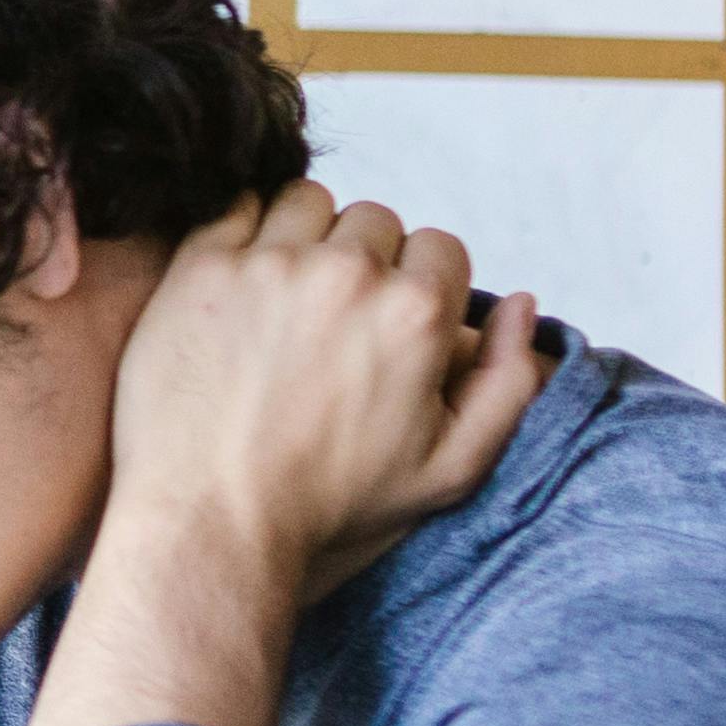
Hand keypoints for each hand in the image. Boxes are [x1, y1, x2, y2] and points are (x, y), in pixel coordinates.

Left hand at [104, 183, 549, 593]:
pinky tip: (242, 283)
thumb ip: (507, 384)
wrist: (211, 522)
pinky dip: (245, 231)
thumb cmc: (330, 504)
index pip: (442, 248)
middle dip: (366, 262)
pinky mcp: (202, 266)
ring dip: (307, 238)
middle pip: (376, 223)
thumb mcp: (450, 468)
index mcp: (415, 313)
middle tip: (334, 322)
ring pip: (309, 203)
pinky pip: (238, 205)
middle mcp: (347, 275)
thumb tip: (522, 306)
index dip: (421, 286)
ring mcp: (270, 264)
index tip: (389, 325)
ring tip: (288, 299)